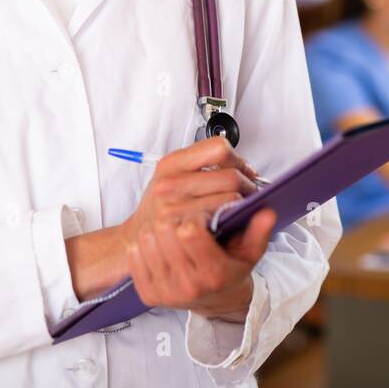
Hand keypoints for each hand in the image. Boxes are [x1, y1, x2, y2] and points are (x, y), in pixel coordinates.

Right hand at [119, 136, 260, 247]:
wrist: (138, 238)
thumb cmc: (160, 206)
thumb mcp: (173, 175)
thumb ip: (203, 164)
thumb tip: (243, 167)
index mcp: (172, 163)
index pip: (219, 149)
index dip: (238, 160)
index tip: (244, 169)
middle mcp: (171, 184)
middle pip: (230, 176)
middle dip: (248, 185)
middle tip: (250, 192)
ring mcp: (176, 207)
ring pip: (231, 199)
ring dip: (243, 203)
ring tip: (241, 206)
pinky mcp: (182, 229)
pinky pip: (222, 219)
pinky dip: (232, 218)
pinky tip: (229, 220)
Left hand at [126, 207, 276, 320]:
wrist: (215, 302)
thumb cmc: (232, 269)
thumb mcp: (251, 252)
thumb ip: (259, 231)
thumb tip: (267, 212)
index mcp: (213, 274)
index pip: (189, 231)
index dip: (193, 213)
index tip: (200, 211)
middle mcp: (187, 286)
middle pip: (164, 232)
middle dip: (174, 216)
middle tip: (183, 214)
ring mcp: (164, 292)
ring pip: (147, 240)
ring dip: (157, 226)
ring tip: (171, 225)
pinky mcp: (147, 294)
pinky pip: (135, 254)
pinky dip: (144, 241)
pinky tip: (158, 240)